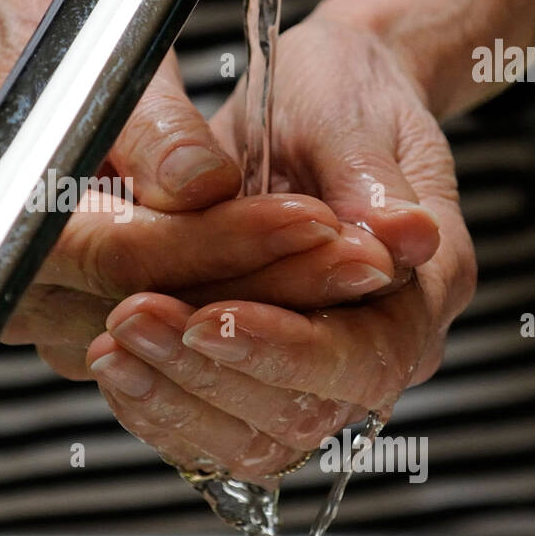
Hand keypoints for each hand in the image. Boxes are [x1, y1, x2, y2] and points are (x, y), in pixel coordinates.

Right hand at [0, 0, 399, 375]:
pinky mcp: (79, 317)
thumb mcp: (104, 60)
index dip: (236, 243)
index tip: (321, 219)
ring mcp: (50, 314)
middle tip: (369, 254)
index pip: (140, 256)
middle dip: (275, 283)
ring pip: (176, 331)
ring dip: (269, 303)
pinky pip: (168, 332)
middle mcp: (24, 286)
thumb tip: (206, 185)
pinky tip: (307, 282)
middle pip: (164, 308)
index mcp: (16, 221)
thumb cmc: (41, 37)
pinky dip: (238, 309)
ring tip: (354, 263)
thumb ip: (155, 133)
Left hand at [87, 12, 475, 482]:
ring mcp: (324, 371)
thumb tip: (406, 238)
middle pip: (304, 412)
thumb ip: (371, 181)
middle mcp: (379, 346)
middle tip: (134, 319)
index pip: (362, 359)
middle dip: (212, 373)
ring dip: (177, 399)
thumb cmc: (342, 99)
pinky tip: (117, 369)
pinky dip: (165, 407)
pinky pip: (221, 428)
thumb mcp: (351, 117)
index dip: (285, 349)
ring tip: (112, 346)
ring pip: (258, 436)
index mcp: (423, 289)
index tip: (214, 316)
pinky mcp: (268, 374)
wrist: (323, 102)